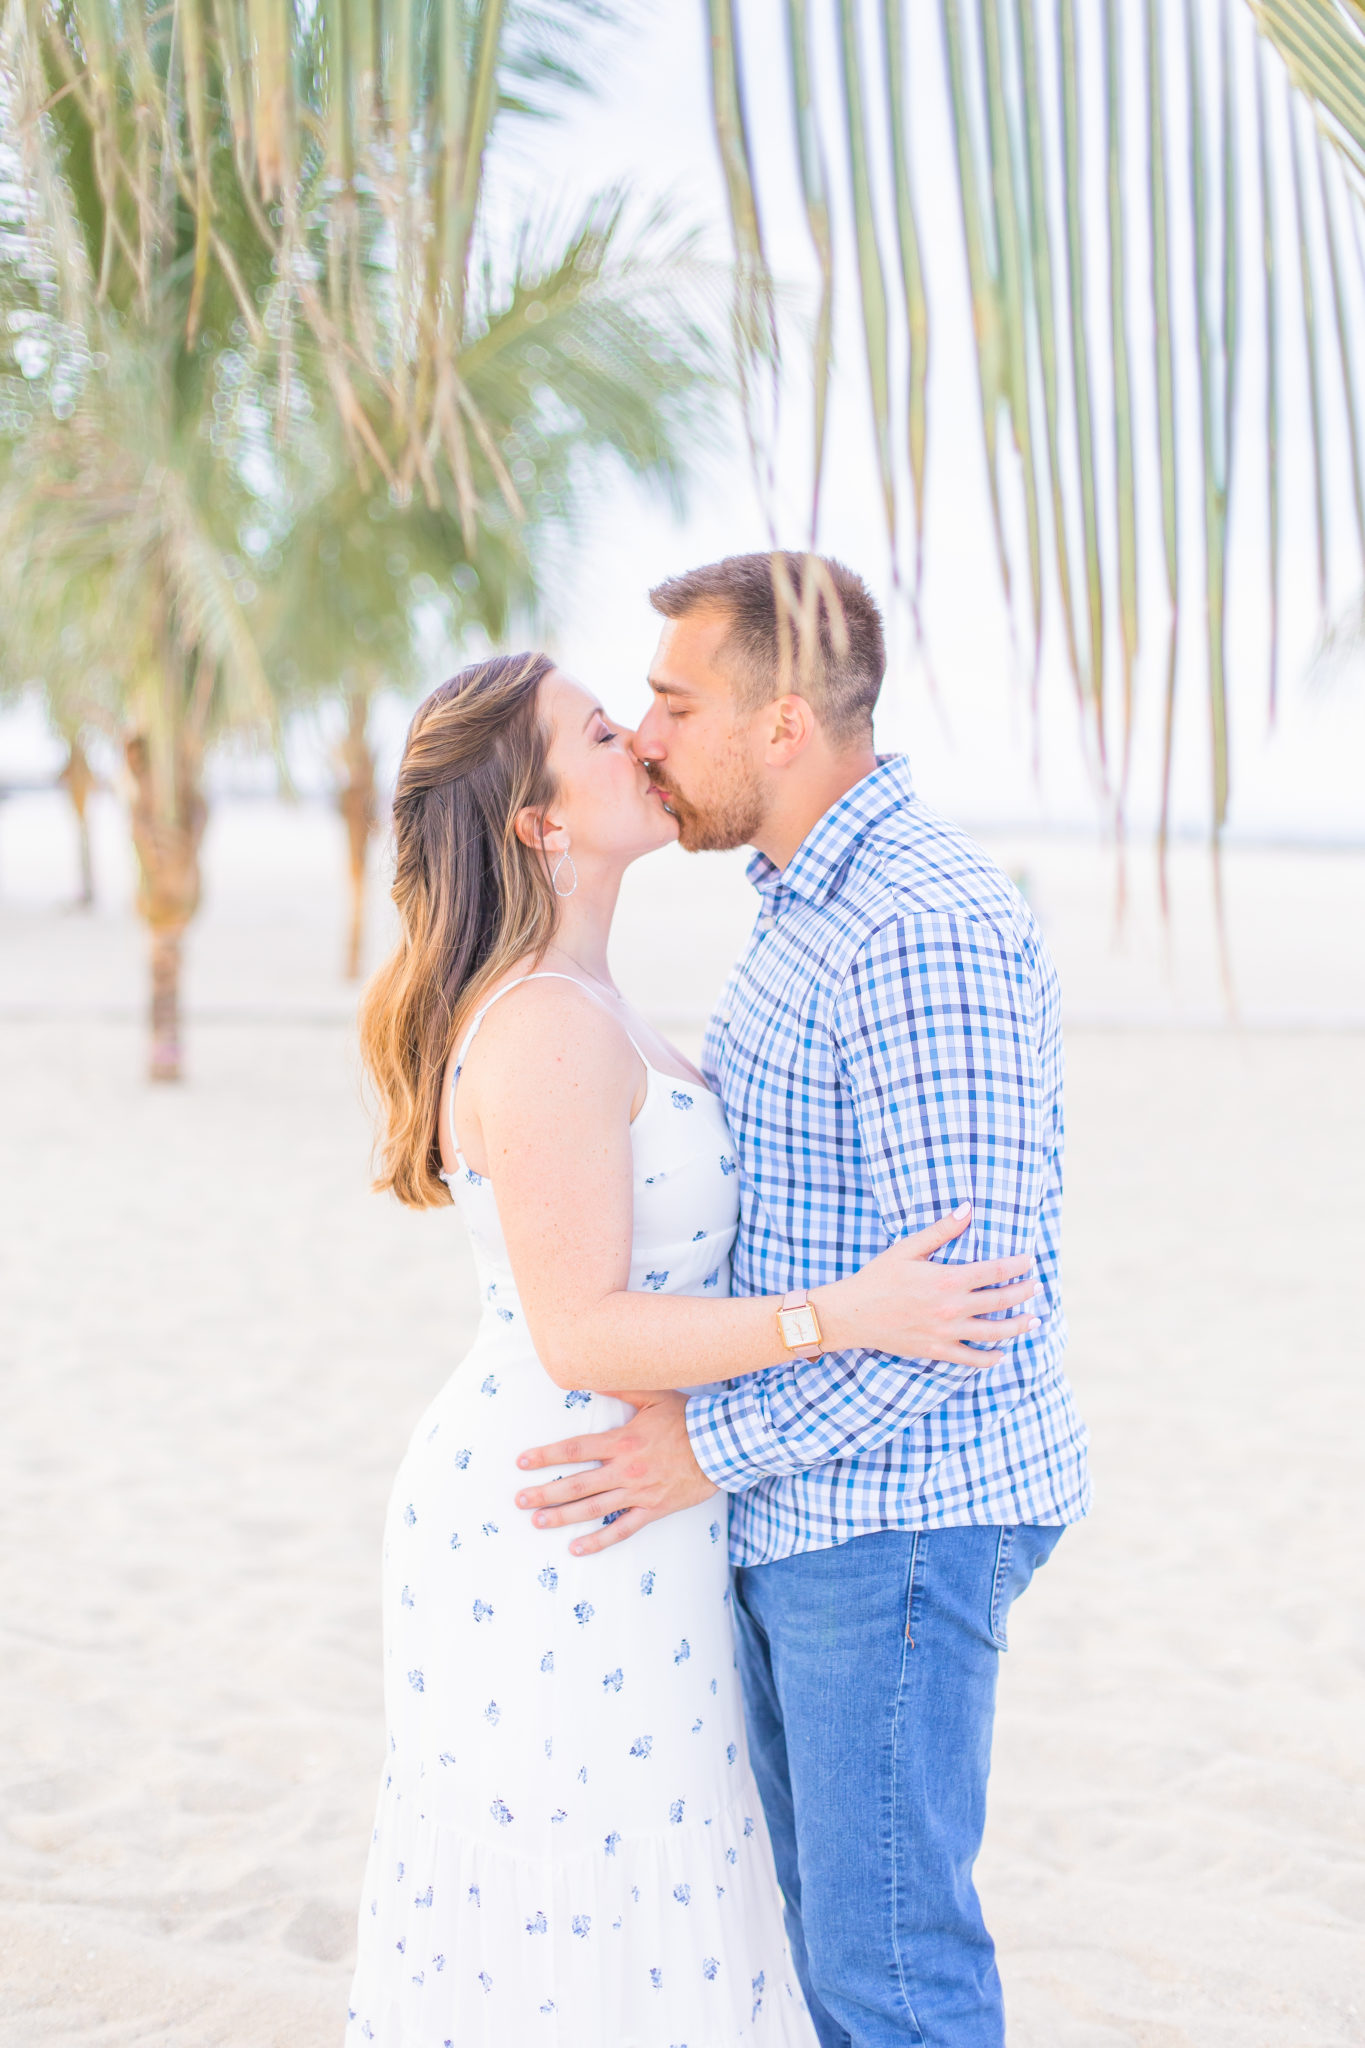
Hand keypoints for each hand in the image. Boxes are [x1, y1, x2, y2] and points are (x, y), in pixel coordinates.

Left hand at [514, 1389, 716, 1556]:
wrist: (724, 1445)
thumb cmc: (688, 1418)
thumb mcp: (654, 1395)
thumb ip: (620, 1389)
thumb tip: (588, 1379)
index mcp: (622, 1441)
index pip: (574, 1449)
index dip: (545, 1456)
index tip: (522, 1462)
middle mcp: (626, 1469)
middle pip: (577, 1483)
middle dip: (545, 1492)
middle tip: (519, 1500)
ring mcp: (639, 1492)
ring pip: (594, 1508)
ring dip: (563, 1516)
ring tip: (537, 1521)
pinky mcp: (654, 1509)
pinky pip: (623, 1529)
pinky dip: (599, 1541)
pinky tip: (577, 1548)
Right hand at [814, 1203, 1040, 1365]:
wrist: (852, 1314)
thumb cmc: (878, 1277)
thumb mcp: (907, 1248)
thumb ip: (941, 1231)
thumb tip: (968, 1209)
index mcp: (948, 1279)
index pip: (996, 1271)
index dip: (1018, 1265)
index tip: (1029, 1261)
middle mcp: (952, 1308)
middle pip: (1002, 1301)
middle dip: (1024, 1292)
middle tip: (1037, 1286)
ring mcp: (947, 1333)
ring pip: (994, 1332)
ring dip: (1018, 1326)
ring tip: (1033, 1320)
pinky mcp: (937, 1351)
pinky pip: (972, 1360)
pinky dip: (991, 1358)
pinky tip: (1001, 1353)